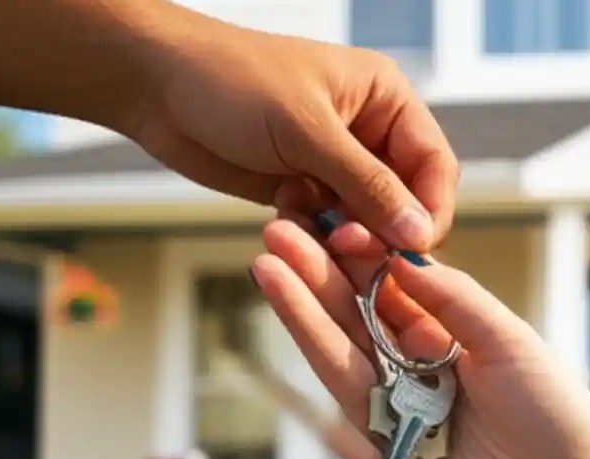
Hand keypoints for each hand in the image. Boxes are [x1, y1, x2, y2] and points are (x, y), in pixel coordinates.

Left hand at [128, 8, 457, 251]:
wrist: (155, 86)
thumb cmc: (232, 80)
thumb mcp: (308, 130)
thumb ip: (368, 184)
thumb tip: (419, 231)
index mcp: (386, 101)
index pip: (435, 166)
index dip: (429, 209)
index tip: (412, 247)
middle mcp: (368, 133)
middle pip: (404, 201)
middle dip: (381, 228)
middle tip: (350, 245)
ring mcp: (333, 164)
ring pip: (364, 221)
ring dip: (340, 234)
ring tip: (303, 222)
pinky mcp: (301, 190)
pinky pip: (325, 229)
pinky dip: (309, 233)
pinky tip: (280, 214)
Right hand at [250, 220, 589, 458]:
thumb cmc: (558, 422)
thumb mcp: (514, 344)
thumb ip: (456, 301)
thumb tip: (401, 255)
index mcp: (452, 342)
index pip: (392, 290)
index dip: (362, 255)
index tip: (331, 217)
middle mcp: (418, 376)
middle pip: (356, 320)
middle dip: (317, 276)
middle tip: (278, 231)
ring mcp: (398, 418)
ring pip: (342, 359)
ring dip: (304, 315)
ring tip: (269, 267)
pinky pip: (348, 418)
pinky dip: (322, 376)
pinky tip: (290, 330)